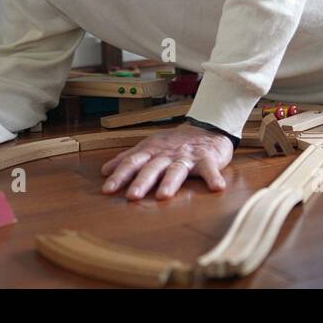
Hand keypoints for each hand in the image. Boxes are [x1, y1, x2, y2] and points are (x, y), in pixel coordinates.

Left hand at [100, 123, 233, 200]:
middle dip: (142, 181)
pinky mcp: (207, 159)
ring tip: (164, 196)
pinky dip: (213, 178)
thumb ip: (128, 159)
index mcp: (152, 152)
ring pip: (177, 169)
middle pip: (152, 168)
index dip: (120, 175)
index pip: (132, 163)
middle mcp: (167, 155)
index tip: (107, 189)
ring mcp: (187, 157)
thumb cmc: (175, 142)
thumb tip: (105, 171)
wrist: (206, 126)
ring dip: (170, 182)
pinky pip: (210, 169)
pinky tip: (217, 187)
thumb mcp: (149, 147)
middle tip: (132, 196)